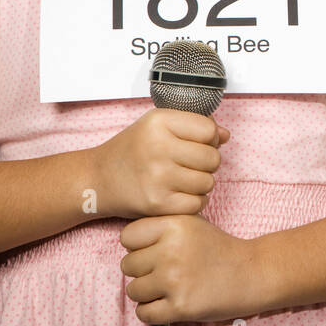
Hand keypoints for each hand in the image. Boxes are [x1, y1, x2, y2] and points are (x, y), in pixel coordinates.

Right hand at [91, 108, 229, 219]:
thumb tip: (226, 135)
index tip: (198, 143)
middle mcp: (158, 147)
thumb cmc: (133, 150)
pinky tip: (179, 194)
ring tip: (183, 179)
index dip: (210, 138)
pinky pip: (198, 203)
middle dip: (207, 163)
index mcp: (159, 122)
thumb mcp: (157, 126)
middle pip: (213, 158)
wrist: (99, 179)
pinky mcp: (158, 203)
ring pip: (208, 182)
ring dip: (201, 183)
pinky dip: (194, 201)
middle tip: (190, 164)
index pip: (209, 130)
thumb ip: (193, 125)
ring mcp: (158, 177)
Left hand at [120, 214, 263, 324]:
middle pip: (128, 265)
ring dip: (147, 293)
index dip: (137, 246)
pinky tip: (169, 303)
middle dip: (143, 271)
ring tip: (169, 288)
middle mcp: (171, 250)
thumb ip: (160, 226)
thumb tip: (127, 243)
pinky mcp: (180, 307)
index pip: (127, 237)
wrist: (252, 273)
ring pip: (133, 291)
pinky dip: (153, 312)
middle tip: (165, 271)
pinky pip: (144, 313)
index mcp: (173, 225)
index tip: (152, 251)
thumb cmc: (219, 249)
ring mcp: (174, 280)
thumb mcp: (191, 223)